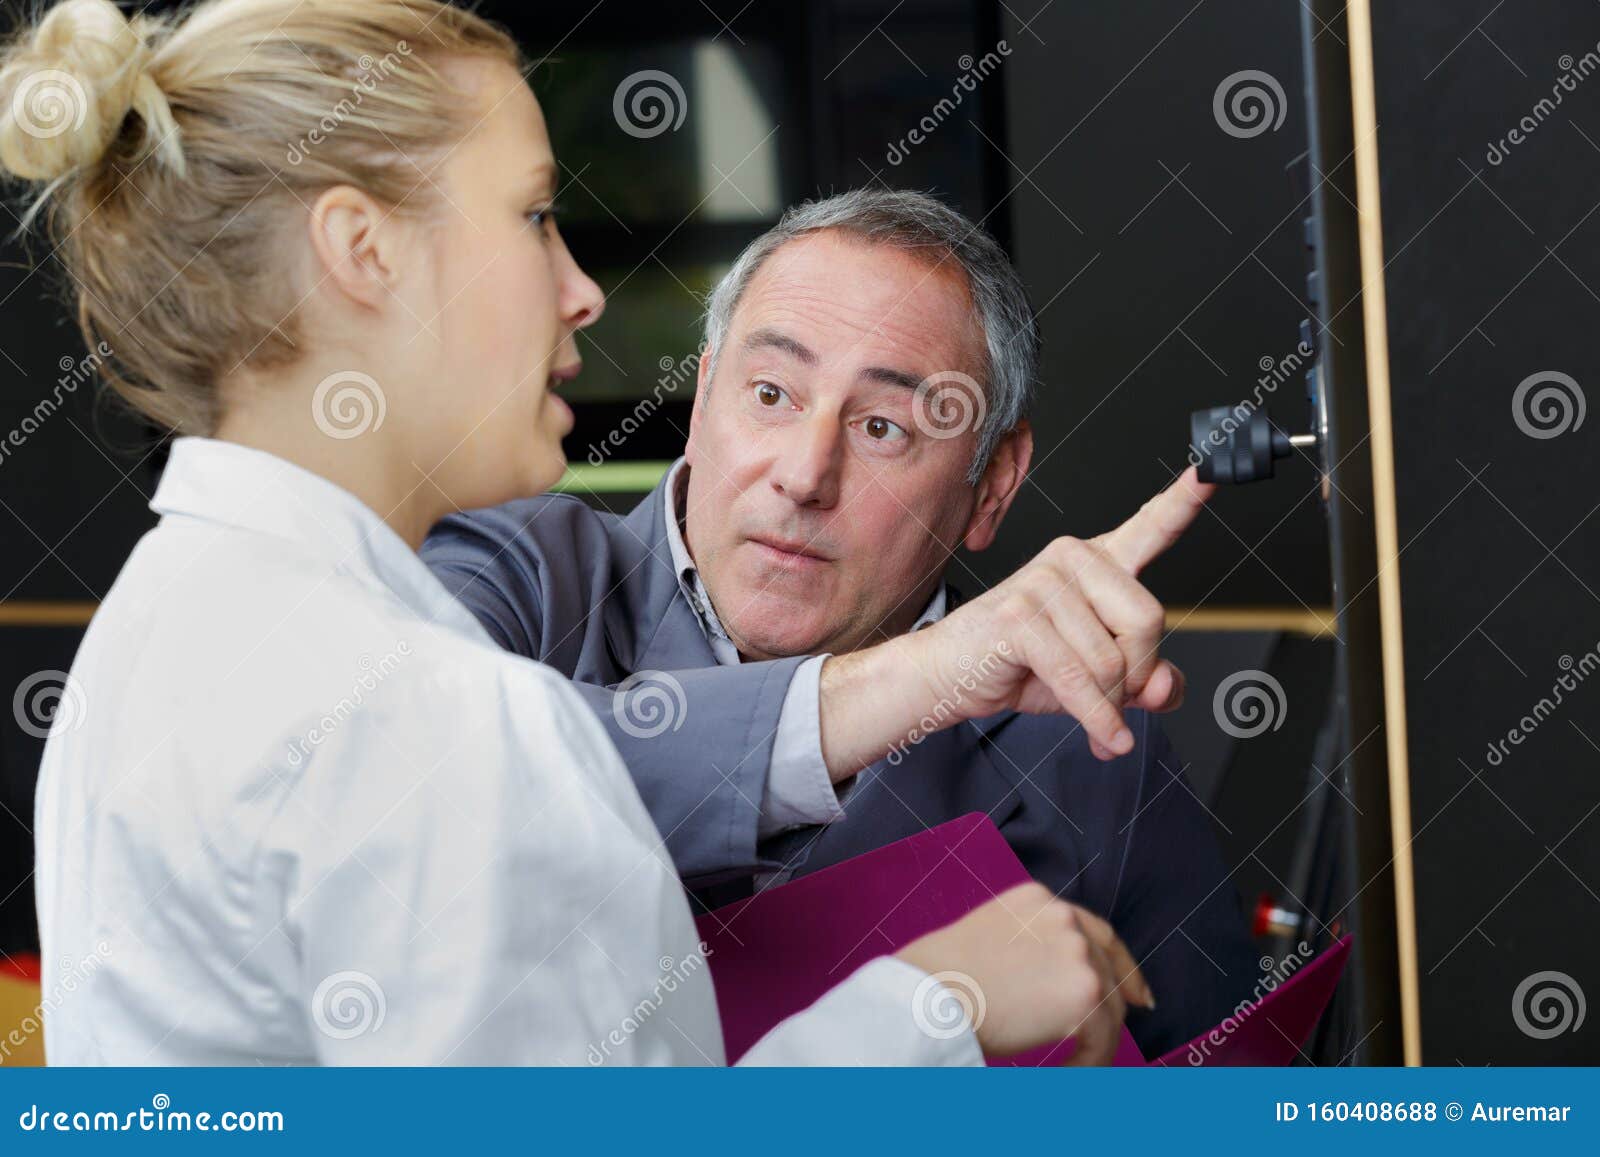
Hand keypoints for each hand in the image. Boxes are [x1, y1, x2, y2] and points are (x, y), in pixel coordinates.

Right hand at [895, 882, 1153, 1063]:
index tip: (1134, 990)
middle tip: (1123, 1023)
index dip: (1119, 962)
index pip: (1092, 930)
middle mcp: (1062, 917)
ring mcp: (1076, 952)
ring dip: (1098, 1037)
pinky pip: (1101, 1037)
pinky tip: (1071, 1073)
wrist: (928, 992)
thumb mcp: (986, 939)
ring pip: (1109, 1003)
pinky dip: (1091, 1062)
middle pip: (1108, 963)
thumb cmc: (936, 976)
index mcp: (1037, 899)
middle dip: (1121, 994)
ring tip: (1079, 1062)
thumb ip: (1025, 949)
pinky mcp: (1082, 992)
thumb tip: (1046, 984)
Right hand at [902, 466, 1213, 759]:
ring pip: (1114, 661)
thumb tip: (1166, 687)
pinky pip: (1081, 679)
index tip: (1212, 470)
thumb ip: (1144, 679)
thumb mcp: (1097, 678)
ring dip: (1108, 704)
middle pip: (1148, 620)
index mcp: (1097, 561)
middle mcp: (1072, 558)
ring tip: (1084, 709)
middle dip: (1136, 674)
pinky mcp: (1020, 617)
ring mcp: (1043, 581)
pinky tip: (1104, 739)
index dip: (1184, 501)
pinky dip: (1096, 719)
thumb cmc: (1019, 666)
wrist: (946, 678)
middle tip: (1111, 697)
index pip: (1151, 526)